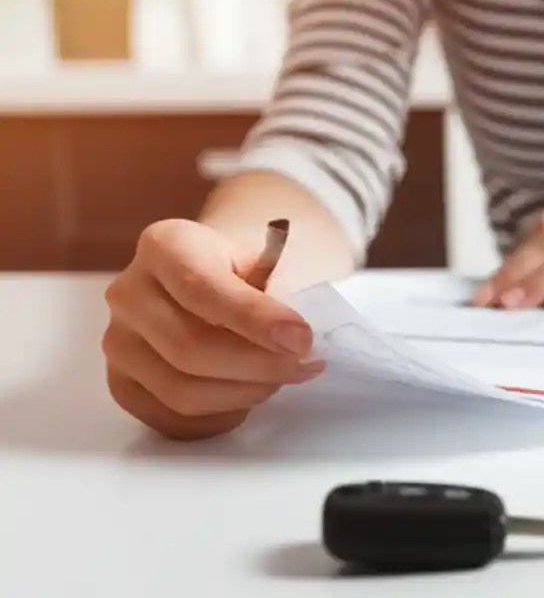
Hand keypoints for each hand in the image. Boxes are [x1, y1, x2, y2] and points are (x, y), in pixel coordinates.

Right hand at [103, 219, 322, 440]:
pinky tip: (247, 393)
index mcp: (166, 246)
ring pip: (181, 391)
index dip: (255, 319)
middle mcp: (129, 292)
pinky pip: (173, 419)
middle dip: (259, 365)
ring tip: (279, 377)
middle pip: (189, 348)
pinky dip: (221, 415)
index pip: (202, 288)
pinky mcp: (122, 384)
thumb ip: (281, 295)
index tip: (302, 339)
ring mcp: (118, 341)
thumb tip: (296, 343)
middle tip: (305, 365)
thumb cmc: (249, 273)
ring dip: (244, 393)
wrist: (217, 282)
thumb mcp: (271, 263)